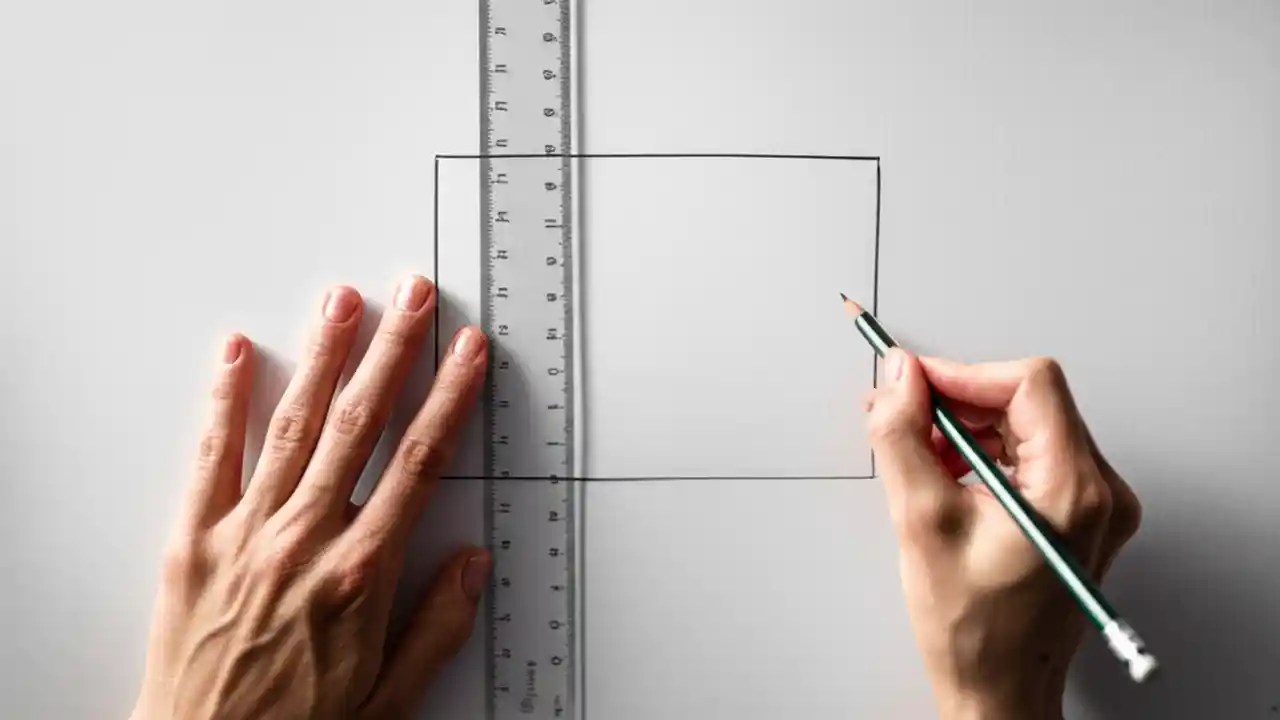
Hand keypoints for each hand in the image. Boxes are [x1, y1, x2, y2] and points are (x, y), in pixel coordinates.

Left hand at [133, 277, 490, 719]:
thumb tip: (473, 565)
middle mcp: (305, 540)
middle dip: (393, 351)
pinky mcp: (193, 539)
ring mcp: (246, 533)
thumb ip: (437, 626)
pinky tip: (237, 354)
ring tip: (343, 303)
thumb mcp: (389, 697)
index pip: (418, 463)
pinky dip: (225, 400)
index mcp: (361, 574)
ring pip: (295, 425)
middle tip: (412, 298)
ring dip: (324, 356)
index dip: (448, 398)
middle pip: (362, 424)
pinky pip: (212, 456)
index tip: (465, 356)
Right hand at [865, 350, 1140, 719]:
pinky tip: (948, 477)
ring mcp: (1095, 504)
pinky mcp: (1079, 514)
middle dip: (960, 402)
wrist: (1000, 691)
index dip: (963, 374)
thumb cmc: (974, 631)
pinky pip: (1032, 455)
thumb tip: (899, 380)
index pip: (1028, 384)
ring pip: (1027, 425)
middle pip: (1028, 401)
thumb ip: (905, 438)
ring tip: (923, 457)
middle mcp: (1099, 491)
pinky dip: (985, 453)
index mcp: (1074, 490)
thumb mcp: (922, 523)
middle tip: (905, 416)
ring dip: (968, 429)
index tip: (915, 381)